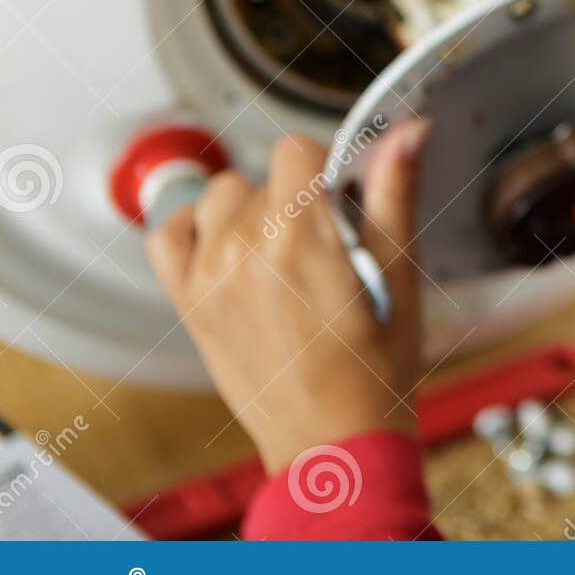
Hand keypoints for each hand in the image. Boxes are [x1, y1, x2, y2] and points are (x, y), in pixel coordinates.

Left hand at [145, 120, 428, 472]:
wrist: (332, 443)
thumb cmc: (375, 372)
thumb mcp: (401, 276)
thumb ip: (394, 194)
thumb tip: (407, 131)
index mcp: (300, 238)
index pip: (297, 148)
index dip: (329, 167)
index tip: (347, 198)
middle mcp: (243, 250)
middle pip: (264, 174)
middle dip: (300, 196)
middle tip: (330, 246)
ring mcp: (208, 276)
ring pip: (221, 197)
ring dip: (252, 211)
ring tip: (286, 254)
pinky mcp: (188, 303)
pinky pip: (168, 234)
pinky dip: (195, 231)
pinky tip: (232, 250)